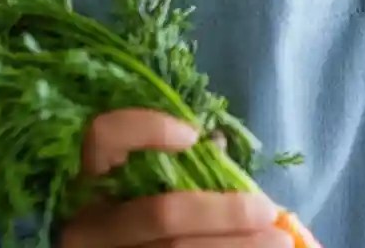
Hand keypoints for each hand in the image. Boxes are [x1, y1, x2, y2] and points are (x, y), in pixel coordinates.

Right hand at [60, 108, 296, 247]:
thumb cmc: (128, 222)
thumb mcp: (136, 192)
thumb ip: (173, 167)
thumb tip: (217, 143)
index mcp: (85, 185)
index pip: (101, 138)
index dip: (145, 129)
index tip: (192, 134)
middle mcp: (87, 226)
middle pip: (161, 214)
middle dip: (224, 211)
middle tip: (267, 209)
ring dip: (237, 245)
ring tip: (279, 241)